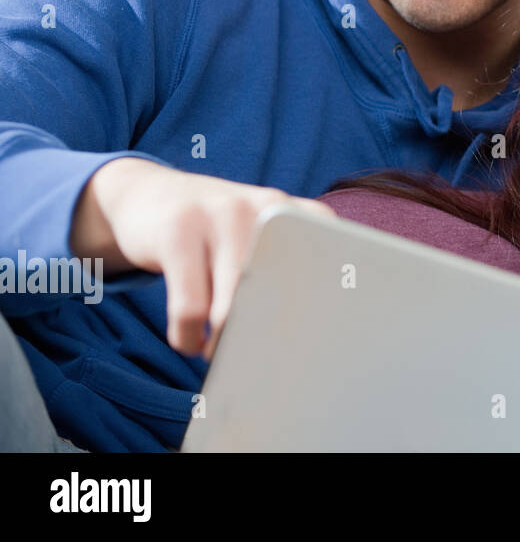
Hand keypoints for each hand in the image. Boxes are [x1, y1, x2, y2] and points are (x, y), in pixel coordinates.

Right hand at [70, 157, 335, 358]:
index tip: (326, 342)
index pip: (335, 261)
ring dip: (227, 345)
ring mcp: (223, 213)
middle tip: (263, 363)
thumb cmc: (217, 235)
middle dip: (274, 337)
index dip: (333, 306)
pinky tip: (190, 341)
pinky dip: (189, 338)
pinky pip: (191, 308)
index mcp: (298, 214)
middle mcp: (268, 208)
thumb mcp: (260, 236)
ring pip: (237, 305)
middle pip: (285, 293)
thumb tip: (315, 342)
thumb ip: (292, 269)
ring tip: (218, 355)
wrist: (146, 195)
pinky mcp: (177, 231)